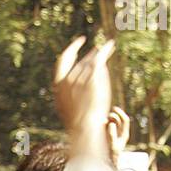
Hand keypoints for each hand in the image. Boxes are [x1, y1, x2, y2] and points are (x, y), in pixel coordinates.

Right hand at [53, 36, 114, 161]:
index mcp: (58, 85)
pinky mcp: (91, 78)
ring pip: (91, 60)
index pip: (63, 61)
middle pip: (80, 61)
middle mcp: (67, 79)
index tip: (80, 42)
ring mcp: (79, 78)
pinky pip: (99, 59)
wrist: (84, 129)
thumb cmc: (78, 124)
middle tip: (99, 49)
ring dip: (100, 52)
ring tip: (109, 47)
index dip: (72, 49)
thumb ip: (69, 94)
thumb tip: (70, 86)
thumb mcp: (68, 108)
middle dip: (90, 54)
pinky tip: (111, 45)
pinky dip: (105, 50)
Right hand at [106, 106, 130, 160]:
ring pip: (112, 121)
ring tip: (103, 123)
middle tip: (108, 117)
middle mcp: (120, 133)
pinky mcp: (107, 135)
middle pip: (119, 119)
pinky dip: (104, 124)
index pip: (125, 120)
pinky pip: (106, 126)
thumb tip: (110, 123)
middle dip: (113, 116)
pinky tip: (101, 126)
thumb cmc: (111, 156)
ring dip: (108, 120)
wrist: (108, 164)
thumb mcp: (112, 145)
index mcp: (125, 134)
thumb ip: (111, 134)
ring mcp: (114, 134)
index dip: (120, 113)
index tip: (114, 108)